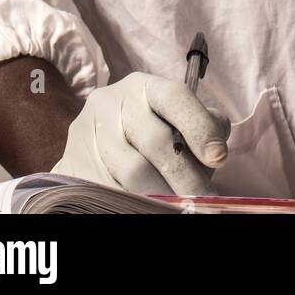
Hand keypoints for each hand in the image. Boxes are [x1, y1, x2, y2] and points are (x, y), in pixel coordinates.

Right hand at [51, 71, 230, 195]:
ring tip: (182, 208)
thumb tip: (216, 149)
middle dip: (186, 176)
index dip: (200, 127)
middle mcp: (113, 104)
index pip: (174, 98)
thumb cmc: (151, 128)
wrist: (97, 140)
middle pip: (155, 142)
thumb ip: (201, 124)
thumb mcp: (174, 117)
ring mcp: (89, 134)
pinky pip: (109, 190)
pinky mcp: (74, 165)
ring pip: (132, 173)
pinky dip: (134, 203)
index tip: (219, 157)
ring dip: (162, 195)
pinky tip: (151, 208)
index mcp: (143, 86)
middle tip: (204, 200)